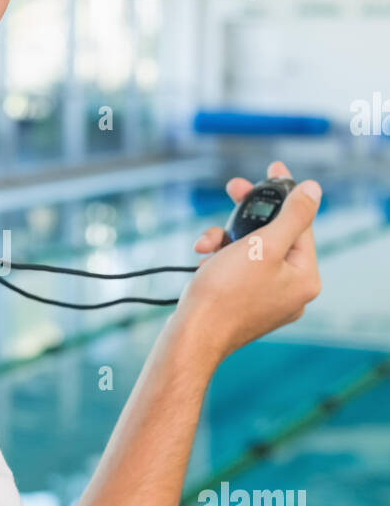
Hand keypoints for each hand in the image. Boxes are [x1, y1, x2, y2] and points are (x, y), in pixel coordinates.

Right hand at [175, 159, 322, 363]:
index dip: (285, 193)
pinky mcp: (244, 305)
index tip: (273, 168)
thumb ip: (293, 215)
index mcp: (305, 278)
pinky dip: (220, 260)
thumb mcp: (264, 245)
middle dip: (248, 215)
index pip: (300, 224)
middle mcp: (292, 292)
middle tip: (234, 188)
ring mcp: (268, 301)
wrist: (192, 336)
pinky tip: (204, 263)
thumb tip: (313, 190)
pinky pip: (238, 271)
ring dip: (226, 239)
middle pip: (275, 236)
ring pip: (252, 252)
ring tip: (205, 242)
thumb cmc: (226, 293)